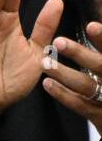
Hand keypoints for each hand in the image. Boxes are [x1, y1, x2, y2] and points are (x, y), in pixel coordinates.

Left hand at [43, 21, 101, 135]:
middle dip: (79, 53)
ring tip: (45, 63)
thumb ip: (100, 49)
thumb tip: (91, 25)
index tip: (90, 25)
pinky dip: (63, 94)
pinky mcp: (99, 116)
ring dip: (64, 73)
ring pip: (86, 85)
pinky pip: (80, 105)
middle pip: (100, 65)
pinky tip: (47, 84)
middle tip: (58, 41)